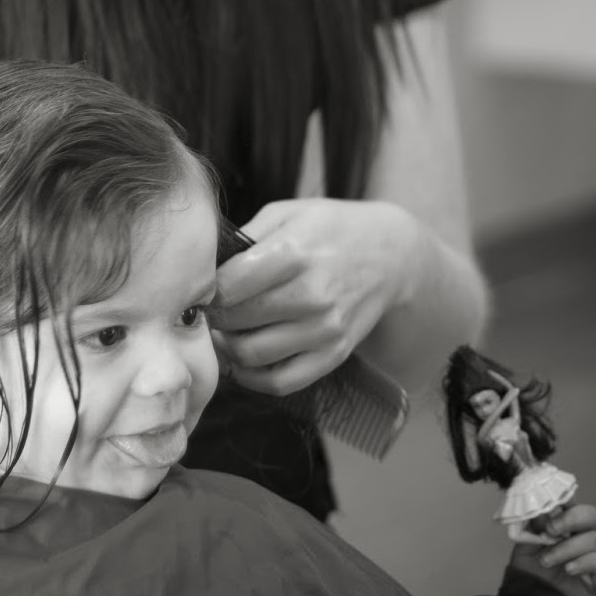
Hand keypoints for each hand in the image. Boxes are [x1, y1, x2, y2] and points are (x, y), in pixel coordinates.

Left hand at [211, 198, 420, 395]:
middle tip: (211, 311)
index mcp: (293, 252)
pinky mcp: (333, 354)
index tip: (206, 288)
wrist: (391, 256)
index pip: (228, 287)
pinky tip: (245, 360)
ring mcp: (324, 329)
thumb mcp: (287, 214)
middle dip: (214, 318)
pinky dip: (253, 378)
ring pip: (251, 355)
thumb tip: (204, 267)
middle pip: (235, 321)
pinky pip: (281, 382)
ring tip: (226, 331)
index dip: (208, 290)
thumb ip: (245, 237)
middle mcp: (310, 294)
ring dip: (228, 347)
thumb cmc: (331, 229)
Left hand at [509, 504, 595, 595]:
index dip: (565, 498)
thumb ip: (532, 526)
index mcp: (565, 523)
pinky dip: (586, 562)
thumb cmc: (532, 573)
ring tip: (548, 561)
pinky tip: (570, 570)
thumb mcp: (525, 546)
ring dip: (568, 548)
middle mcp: (584, 534)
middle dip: (570, 519)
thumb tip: (537, 505)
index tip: (550, 502)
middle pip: (591, 514)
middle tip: (550, 530)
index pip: (572, 502)